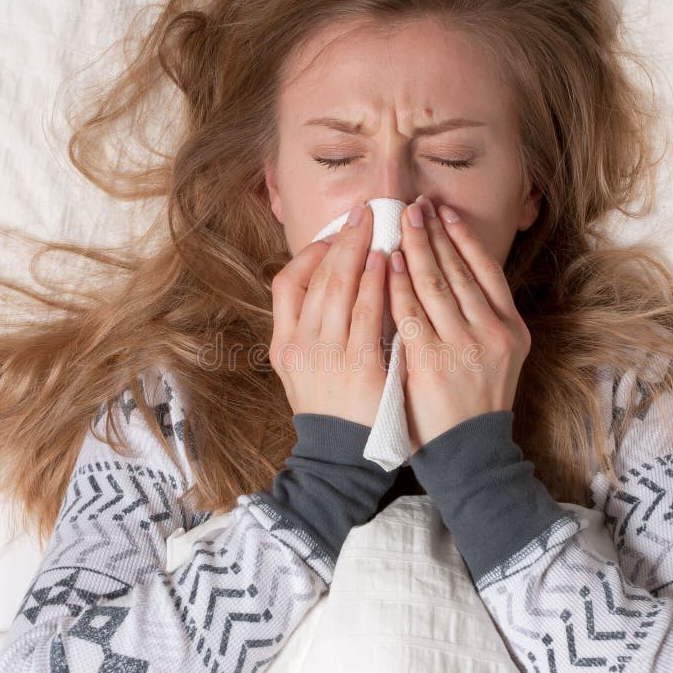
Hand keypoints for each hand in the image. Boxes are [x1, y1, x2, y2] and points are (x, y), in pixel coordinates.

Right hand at [269, 204, 388, 428]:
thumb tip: (330, 284)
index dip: (309, 254)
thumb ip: (308, 331)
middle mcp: (301, 346)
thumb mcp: (302, 372)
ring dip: (359, 252)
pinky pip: (368, 314)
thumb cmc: (329, 410)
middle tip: (362, 213)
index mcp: (284, 345)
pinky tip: (388, 263)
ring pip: (341, 289)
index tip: (333, 236)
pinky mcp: (360, 367)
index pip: (285, 285)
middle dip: (342, 241)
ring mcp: (328, 356)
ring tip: (376, 226)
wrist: (341, 459)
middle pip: (317, 279)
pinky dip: (376, 284)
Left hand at [385, 197, 531, 453]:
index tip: (444, 213)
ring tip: (400, 223)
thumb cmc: (477, 400)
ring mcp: (464, 346)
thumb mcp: (499, 357)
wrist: (470, 451)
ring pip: (436, 285)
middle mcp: (493, 332)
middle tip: (414, 206)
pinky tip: (387, 263)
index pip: (485, 271)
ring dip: (416, 249)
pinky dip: (398, 285)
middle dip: (433, 234)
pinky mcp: (432, 362)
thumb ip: (483, 319)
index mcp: (511, 328)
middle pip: (459, 270)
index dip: (463, 238)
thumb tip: (454, 273)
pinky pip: (411, 313)